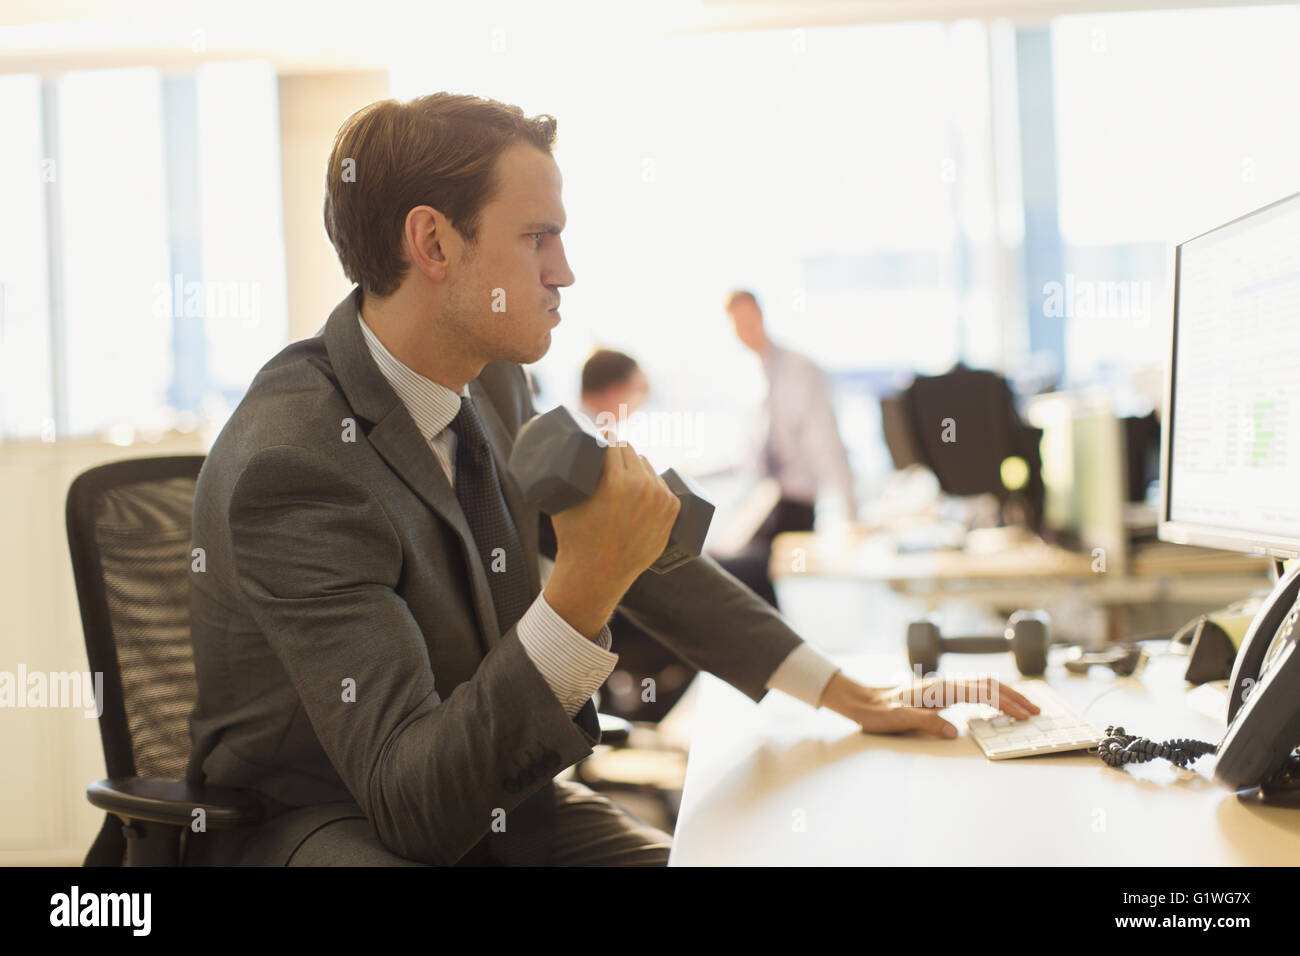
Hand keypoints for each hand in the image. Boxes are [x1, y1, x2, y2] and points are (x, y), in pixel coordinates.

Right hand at [543, 430, 680, 638]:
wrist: (596, 575)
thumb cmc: (574, 536)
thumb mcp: (564, 500)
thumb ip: (563, 469)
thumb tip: (546, 436)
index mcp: (615, 481)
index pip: (612, 442)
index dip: (604, 437)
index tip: (601, 436)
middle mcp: (641, 487)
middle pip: (630, 452)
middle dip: (618, 453)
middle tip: (608, 460)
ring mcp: (660, 500)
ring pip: (647, 467)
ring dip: (637, 467)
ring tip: (623, 477)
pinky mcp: (671, 511)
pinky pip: (663, 485)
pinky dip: (654, 484)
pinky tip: (644, 488)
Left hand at [818, 672, 1039, 738]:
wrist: (862, 700)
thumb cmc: (877, 712)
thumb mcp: (898, 721)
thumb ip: (926, 723)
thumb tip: (954, 731)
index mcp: (938, 689)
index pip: (981, 693)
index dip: (1006, 703)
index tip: (1025, 715)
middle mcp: (944, 683)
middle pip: (988, 684)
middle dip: (1015, 697)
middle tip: (1037, 711)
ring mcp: (943, 686)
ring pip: (983, 684)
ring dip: (1006, 694)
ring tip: (1026, 707)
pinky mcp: (940, 691)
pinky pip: (973, 690)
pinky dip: (993, 695)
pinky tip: (998, 705)